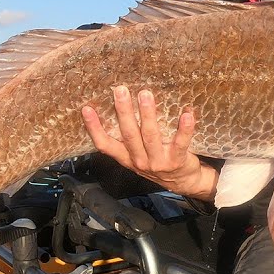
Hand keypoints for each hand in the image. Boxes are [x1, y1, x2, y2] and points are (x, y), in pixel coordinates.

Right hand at [80, 85, 216, 199]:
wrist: (183, 182)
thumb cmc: (158, 162)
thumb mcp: (137, 155)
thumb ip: (129, 137)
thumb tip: (120, 104)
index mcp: (127, 158)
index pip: (105, 145)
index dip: (94, 128)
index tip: (87, 109)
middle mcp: (139, 161)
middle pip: (129, 135)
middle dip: (124, 112)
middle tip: (121, 91)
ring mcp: (158, 162)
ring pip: (150, 136)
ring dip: (148, 114)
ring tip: (145, 95)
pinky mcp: (177, 161)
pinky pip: (180, 143)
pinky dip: (184, 128)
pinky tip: (186, 114)